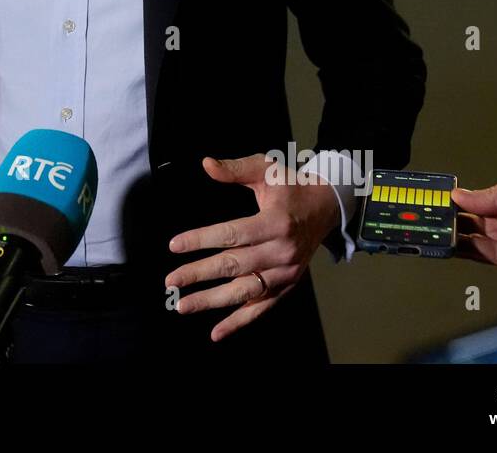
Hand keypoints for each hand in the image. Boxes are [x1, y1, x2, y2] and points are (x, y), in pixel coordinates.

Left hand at [165, 154, 340, 340]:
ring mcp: (285, 272)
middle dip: (199, 274)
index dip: (201, 240)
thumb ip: (236, 169)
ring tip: (183, 306)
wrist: (326, 208)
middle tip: (171, 281)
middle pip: (234, 266)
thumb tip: (206, 164)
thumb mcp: (266, 169)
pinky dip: (239, 322)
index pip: (232, 234)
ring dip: (212, 302)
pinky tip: (216, 332)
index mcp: (276, 222)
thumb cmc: (291, 187)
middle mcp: (282, 251)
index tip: (174, 245)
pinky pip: (261, 308)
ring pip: (245, 292)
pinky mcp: (287, 286)